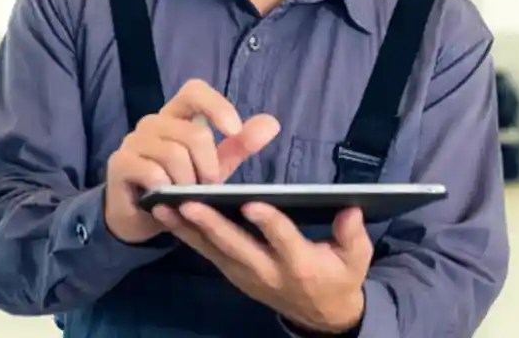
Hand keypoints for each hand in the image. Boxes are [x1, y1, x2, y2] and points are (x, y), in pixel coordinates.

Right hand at [103, 79, 279, 243]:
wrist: (139, 218)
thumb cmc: (177, 187)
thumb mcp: (213, 167)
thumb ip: (239, 146)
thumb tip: (273, 123)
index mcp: (176, 116)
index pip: (194, 91)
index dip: (217, 106)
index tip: (234, 130)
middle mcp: (153, 122)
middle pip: (194, 132)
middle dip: (208, 166)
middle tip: (206, 187)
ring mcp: (134, 141)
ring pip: (175, 154)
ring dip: (188, 183)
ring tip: (185, 196)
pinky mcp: (120, 163)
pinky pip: (152, 171)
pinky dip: (166, 189)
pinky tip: (165, 199)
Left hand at [153, 202, 372, 334]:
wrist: (321, 317)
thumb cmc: (339, 278)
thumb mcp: (356, 259)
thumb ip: (352, 234)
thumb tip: (350, 208)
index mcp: (300, 264)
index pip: (283, 240)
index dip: (268, 222)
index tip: (252, 203)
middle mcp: (268, 272)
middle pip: (237, 246)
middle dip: (211, 224)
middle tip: (188, 202)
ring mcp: (246, 276)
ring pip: (213, 250)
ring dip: (187, 228)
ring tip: (163, 206)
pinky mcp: (234, 274)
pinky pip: (207, 254)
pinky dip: (187, 236)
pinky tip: (168, 216)